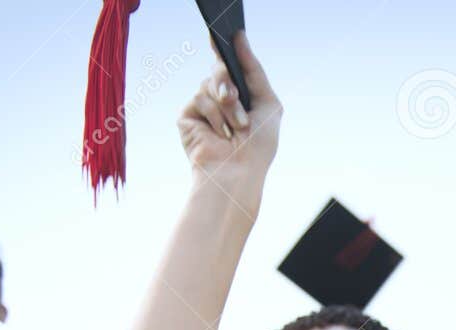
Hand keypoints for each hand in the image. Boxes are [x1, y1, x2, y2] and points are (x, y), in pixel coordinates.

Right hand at [178, 33, 281, 211]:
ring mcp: (203, 109)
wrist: (238, 172)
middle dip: (228, 79)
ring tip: (237, 127)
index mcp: (241, 97)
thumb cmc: (257, 146)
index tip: (227, 32)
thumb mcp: (268, 104)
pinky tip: (221, 134)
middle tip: (233, 96)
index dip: (228, 50)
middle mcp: (221, 101)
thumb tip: (240, 37)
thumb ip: (255, 71)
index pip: (233, 67)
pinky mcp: (187, 117)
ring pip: (209, 83)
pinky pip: (199, 99)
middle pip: (219, 69)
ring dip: (228, 105)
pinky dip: (214, 115)